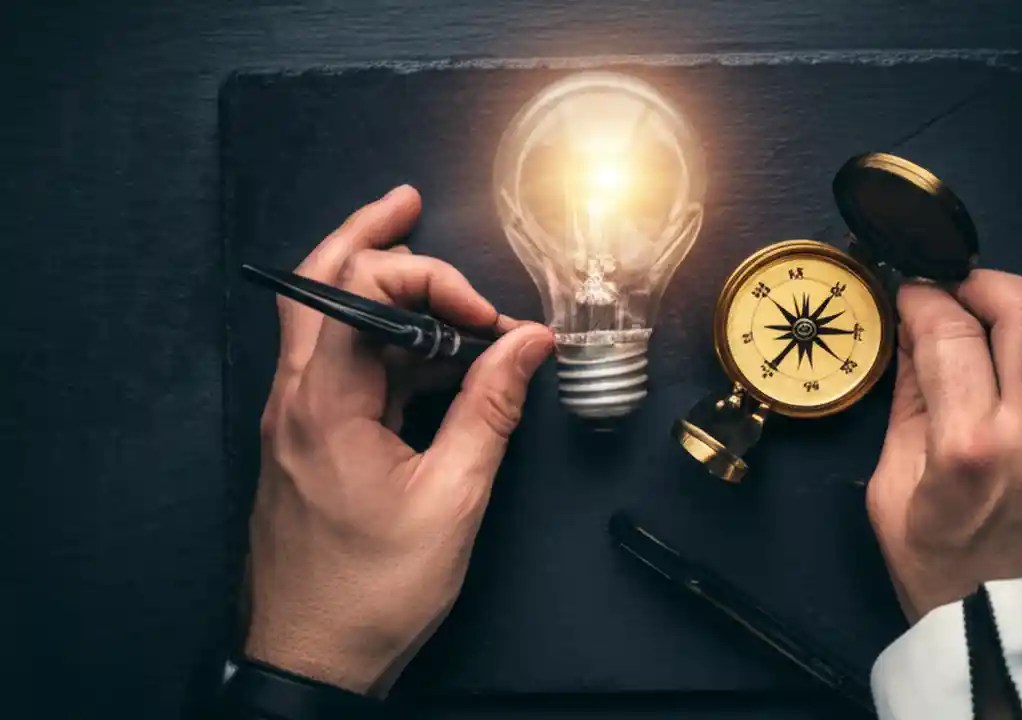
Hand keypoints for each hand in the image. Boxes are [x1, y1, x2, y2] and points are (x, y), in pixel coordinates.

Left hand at [242, 186, 554, 694]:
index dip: (432, 283)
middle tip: (409, 203)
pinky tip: (438, 366)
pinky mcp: (310, 442)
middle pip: (320, 284)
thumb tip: (529, 345)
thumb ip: (491, 409)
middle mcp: (296, 399)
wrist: (308, 659)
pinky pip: (345, 372)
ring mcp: (298, 420)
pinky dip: (391, 352)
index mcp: (322, 403)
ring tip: (455, 305)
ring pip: (331, 325)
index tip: (490, 321)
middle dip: (369, 237)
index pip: (360, 289)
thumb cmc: (370, 593)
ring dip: (388, 300)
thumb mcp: (453, 498)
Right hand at [867, 254, 1021, 623]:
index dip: (924, 296)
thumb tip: (914, 338)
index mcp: (966, 450)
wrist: (1018, 644)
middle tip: (963, 287)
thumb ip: (905, 408)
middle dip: (987, 280)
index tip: (912, 292)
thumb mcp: (891, 496)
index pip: (949, 333)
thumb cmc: (941, 575)